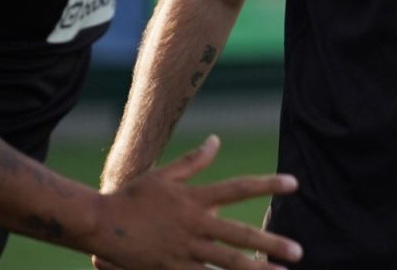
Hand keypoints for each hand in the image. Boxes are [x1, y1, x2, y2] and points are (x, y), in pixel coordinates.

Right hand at [89, 135, 300, 269]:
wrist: (97, 223)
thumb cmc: (132, 197)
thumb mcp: (164, 175)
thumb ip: (194, 161)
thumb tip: (216, 140)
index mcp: (195, 199)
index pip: (238, 189)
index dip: (267, 184)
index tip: (295, 183)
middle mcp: (194, 225)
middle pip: (239, 235)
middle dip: (270, 244)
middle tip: (298, 251)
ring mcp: (183, 251)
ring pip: (226, 264)